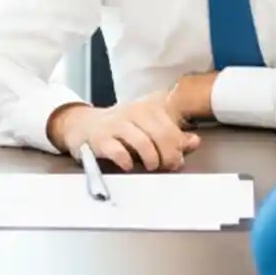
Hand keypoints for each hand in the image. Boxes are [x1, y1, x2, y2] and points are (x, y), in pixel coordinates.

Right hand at [48, 95, 200, 171]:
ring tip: (150, 167)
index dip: (178, 148)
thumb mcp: (146, 128)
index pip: (173, 129)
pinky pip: (118, 151)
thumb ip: (171, 135)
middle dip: (168, 156)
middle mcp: (134, 112)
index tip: (176, 159)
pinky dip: (127, 162)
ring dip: (151, 159)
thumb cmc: (119, 129)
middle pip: (162, 135)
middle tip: (166, 167)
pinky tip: (128, 165)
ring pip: (143, 142)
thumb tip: (194, 141)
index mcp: (148, 108)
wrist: (82, 125)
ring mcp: (116, 124)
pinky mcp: (100, 138)